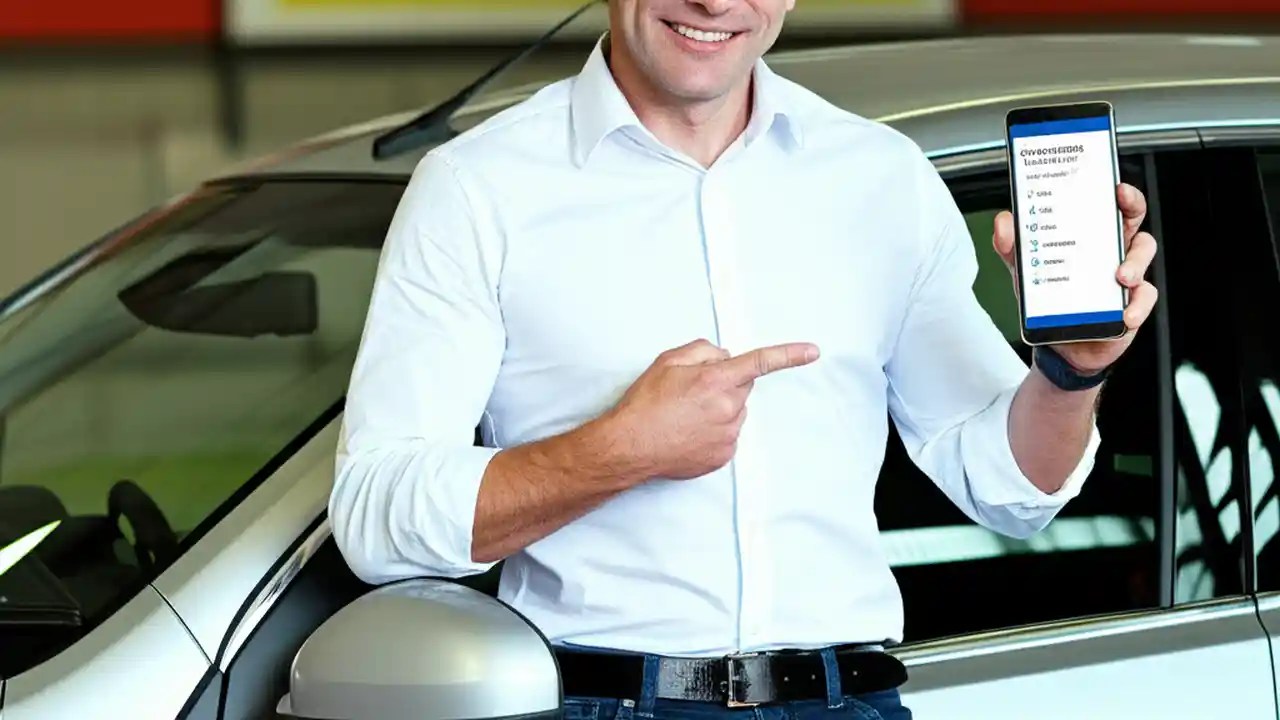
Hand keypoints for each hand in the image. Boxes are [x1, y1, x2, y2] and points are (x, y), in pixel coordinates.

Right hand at [600, 338, 819, 479]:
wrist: (629, 446)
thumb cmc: (644, 403)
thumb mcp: (667, 361)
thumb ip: (702, 350)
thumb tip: (724, 356)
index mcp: (716, 380)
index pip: (760, 362)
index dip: (790, 355)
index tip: (813, 351)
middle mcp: (728, 408)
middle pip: (743, 387)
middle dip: (726, 383)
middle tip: (694, 390)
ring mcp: (728, 435)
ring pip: (735, 412)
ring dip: (719, 408)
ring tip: (686, 415)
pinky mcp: (723, 455)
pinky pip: (728, 435)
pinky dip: (714, 430)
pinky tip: (688, 432)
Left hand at [992, 182, 1158, 374]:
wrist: (1058, 344)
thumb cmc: (1048, 299)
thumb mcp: (1025, 270)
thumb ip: (1011, 246)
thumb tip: (1003, 222)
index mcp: (1089, 236)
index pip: (1108, 205)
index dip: (1117, 192)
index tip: (1115, 187)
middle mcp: (1111, 250)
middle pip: (1133, 219)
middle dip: (1133, 208)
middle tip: (1124, 212)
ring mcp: (1125, 275)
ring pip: (1143, 255)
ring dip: (1136, 264)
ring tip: (1120, 277)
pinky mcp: (1133, 302)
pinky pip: (1145, 298)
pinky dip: (1138, 306)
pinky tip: (1125, 315)